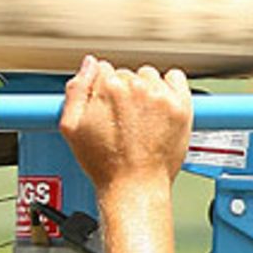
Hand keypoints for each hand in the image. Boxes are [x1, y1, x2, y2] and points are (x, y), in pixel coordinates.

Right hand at [59, 57, 192, 193]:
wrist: (134, 187)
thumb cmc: (105, 165)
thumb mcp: (71, 129)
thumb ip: (75, 91)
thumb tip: (89, 64)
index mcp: (107, 87)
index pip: (103, 70)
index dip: (101, 90)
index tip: (105, 107)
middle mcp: (135, 87)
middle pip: (127, 74)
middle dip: (123, 93)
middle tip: (123, 120)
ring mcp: (160, 95)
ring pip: (149, 76)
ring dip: (145, 91)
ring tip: (140, 119)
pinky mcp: (180, 104)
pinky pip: (176, 78)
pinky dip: (169, 88)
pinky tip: (160, 109)